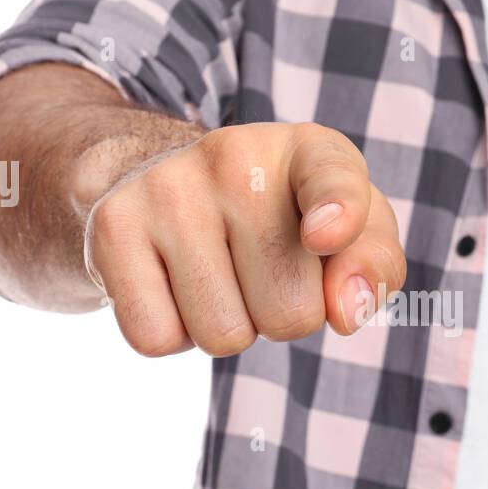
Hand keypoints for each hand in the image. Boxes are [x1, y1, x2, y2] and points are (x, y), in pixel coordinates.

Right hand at [84, 122, 405, 356]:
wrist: (163, 183)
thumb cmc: (284, 220)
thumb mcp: (350, 229)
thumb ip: (374, 266)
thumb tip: (346, 312)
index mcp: (311, 150)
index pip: (333, 180)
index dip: (336, 213)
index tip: (324, 235)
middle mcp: (237, 157)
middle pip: (290, 314)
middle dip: (282, 315)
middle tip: (259, 271)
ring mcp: (169, 188)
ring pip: (223, 336)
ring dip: (228, 327)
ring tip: (218, 274)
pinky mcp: (113, 226)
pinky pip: (157, 338)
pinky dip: (172, 332)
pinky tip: (173, 284)